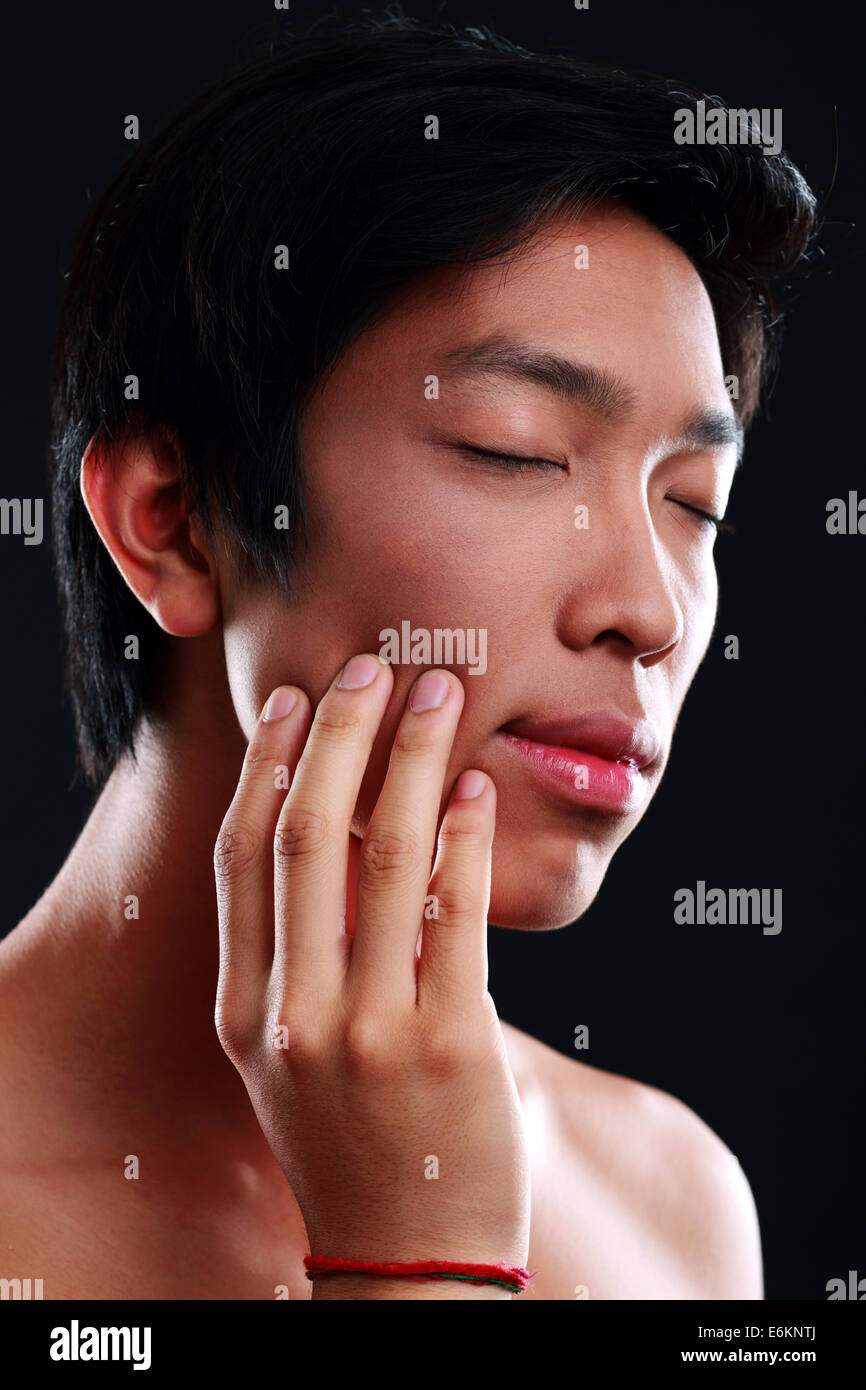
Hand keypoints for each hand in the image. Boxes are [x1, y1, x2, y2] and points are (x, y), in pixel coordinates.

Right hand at [213, 654, 530, 1291]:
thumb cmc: (353, 1138)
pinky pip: (457, 913)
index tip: (292, 701)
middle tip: (370, 668)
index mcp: (243, 1010)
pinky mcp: (449, 1044)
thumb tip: (335, 831)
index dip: (267, 767)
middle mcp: (292, 1014)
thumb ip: (297, 958)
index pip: (241, 860)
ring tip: (438, 698)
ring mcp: (368, 1030)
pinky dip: (466, 836)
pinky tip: (476, 786)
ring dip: (411, 760)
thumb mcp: (289, 1055)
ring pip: (384, 856)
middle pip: (306, 837)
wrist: (407, 1257)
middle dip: (340, 736)